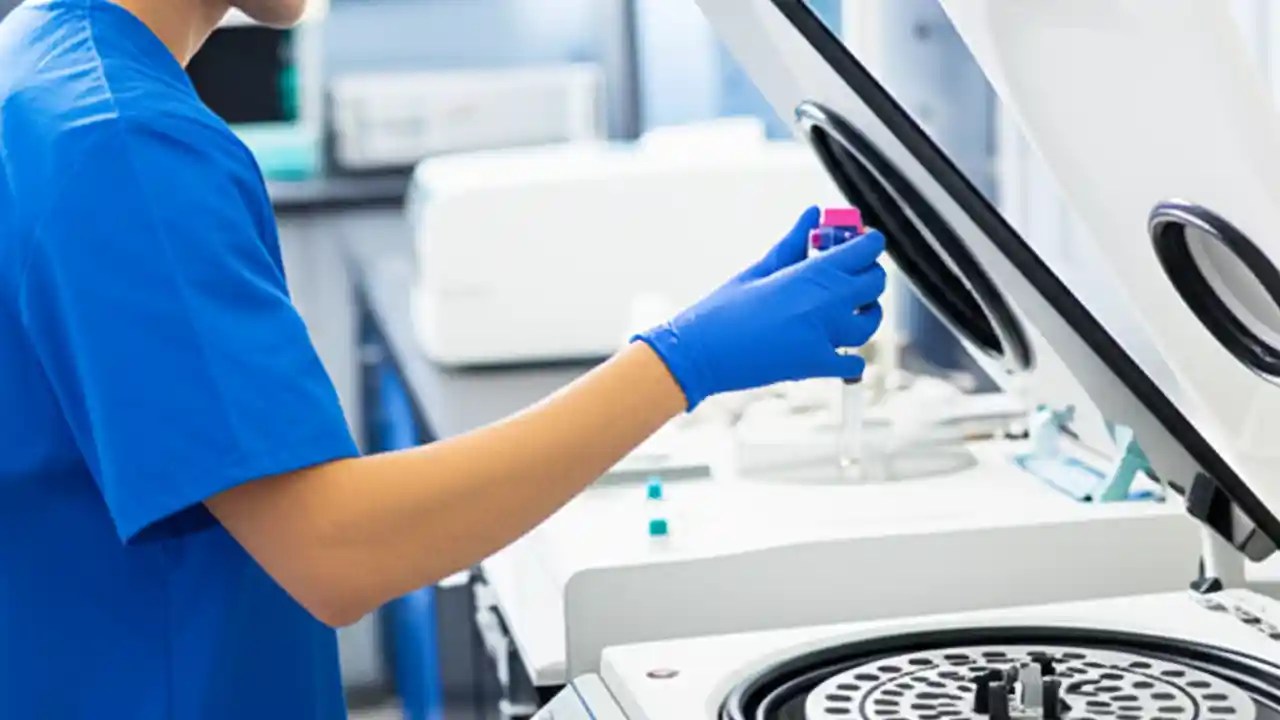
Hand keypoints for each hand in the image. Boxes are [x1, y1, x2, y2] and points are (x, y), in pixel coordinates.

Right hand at [636, 206, 886, 409]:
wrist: (700, 352)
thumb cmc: (724, 309)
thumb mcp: (761, 270)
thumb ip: (794, 243)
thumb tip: (813, 215)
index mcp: (811, 272)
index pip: (866, 249)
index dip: (869, 242)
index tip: (862, 242)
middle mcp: (826, 302)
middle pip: (875, 282)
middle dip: (869, 273)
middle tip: (852, 273)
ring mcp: (825, 336)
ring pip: (870, 321)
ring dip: (865, 312)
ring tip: (847, 309)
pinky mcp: (817, 366)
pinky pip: (854, 363)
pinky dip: (851, 358)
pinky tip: (837, 347)